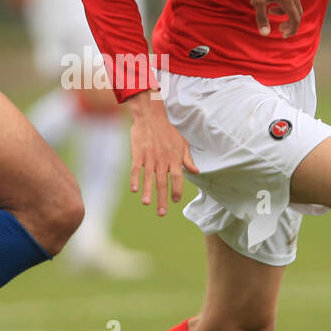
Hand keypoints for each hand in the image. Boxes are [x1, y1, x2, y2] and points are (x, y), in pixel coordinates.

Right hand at [127, 91, 198, 216]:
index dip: (177, 189)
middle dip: (162, 198)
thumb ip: (188, 159)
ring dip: (148, 191)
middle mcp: (162, 160)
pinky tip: (134, 189)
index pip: (178, 177)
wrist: (151, 117)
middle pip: (163, 182)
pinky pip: (136, 169)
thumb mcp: (182, 144)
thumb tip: (196, 172)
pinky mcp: (138, 154)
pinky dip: (135, 179)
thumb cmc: (167, 132)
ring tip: (147, 203)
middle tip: (161, 213)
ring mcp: (149, 157)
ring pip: (149, 177)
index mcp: (174, 158)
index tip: (176, 200)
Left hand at [243, 0, 302, 37]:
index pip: (295, 19)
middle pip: (297, 12)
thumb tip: (265, 33)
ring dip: (283, 12)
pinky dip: (281, 3)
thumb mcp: (258, 2)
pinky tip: (267, 1)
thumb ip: (262, 18)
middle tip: (280, 28)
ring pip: (292, 4)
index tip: (283, 35)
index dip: (292, 29)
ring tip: (269, 12)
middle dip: (290, 22)